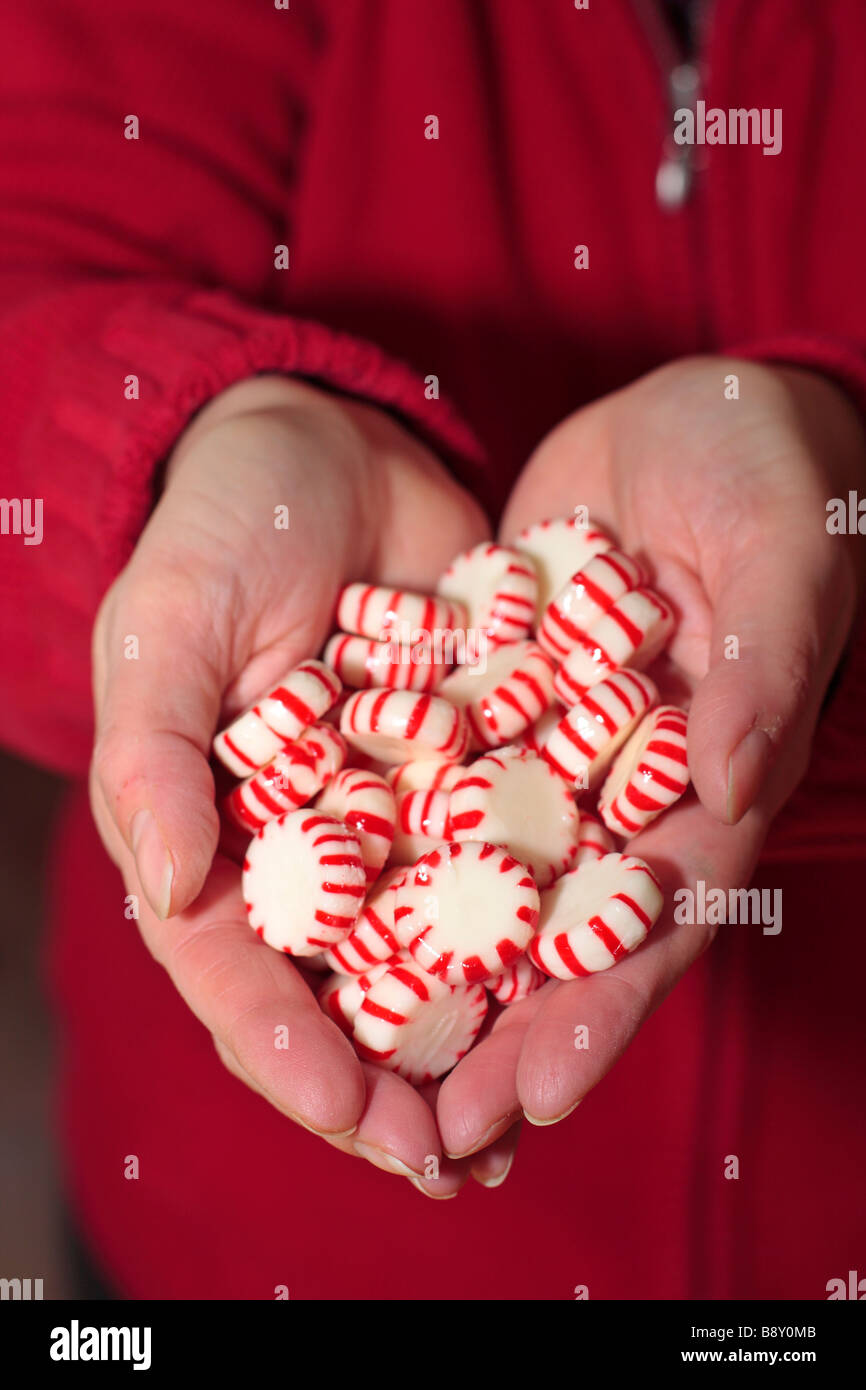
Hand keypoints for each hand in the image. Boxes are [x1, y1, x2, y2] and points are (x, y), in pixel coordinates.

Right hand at [90, 374, 490, 1191]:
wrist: (332, 443)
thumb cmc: (222, 526)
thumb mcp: (168, 624)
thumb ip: (154, 753)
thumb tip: (170, 887)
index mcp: (207, 830)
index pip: (228, 962)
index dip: (278, 1044)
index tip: (342, 1110)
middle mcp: (299, 845)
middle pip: (331, 986)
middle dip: (381, 1080)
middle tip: (447, 1160)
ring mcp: (386, 816)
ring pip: (421, 950)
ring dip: (464, 1037)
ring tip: (513, 1122)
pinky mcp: (465, 772)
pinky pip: (499, 860)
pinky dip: (532, 929)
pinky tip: (577, 983)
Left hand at [436, 356, 865, 1156]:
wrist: (695, 410)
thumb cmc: (772, 471)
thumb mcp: (784, 552)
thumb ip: (766, 671)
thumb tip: (727, 785)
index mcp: (715, 780)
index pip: (660, 916)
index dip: (607, 1007)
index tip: (542, 1091)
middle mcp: (628, 788)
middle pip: (562, 928)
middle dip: (502, 1029)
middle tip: (430, 1131)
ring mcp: (555, 750)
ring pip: (489, 874)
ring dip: (434, 965)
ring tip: (360, 1056)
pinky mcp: (493, 699)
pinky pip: (437, 777)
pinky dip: (392, 841)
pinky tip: (322, 903)